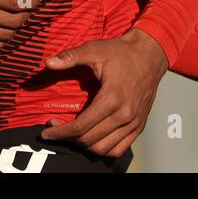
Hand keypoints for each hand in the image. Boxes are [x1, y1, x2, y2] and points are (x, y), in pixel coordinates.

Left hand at [39, 28, 168, 156]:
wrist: (150, 54)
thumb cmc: (122, 52)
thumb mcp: (94, 49)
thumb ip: (70, 57)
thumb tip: (48, 63)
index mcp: (112, 98)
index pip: (81, 126)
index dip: (60, 132)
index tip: (47, 132)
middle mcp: (124, 114)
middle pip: (90, 139)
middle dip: (68, 137)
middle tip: (56, 128)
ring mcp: (133, 122)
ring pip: (104, 148)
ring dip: (85, 145)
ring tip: (73, 134)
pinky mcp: (139, 126)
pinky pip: (120, 149)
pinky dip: (104, 149)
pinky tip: (93, 139)